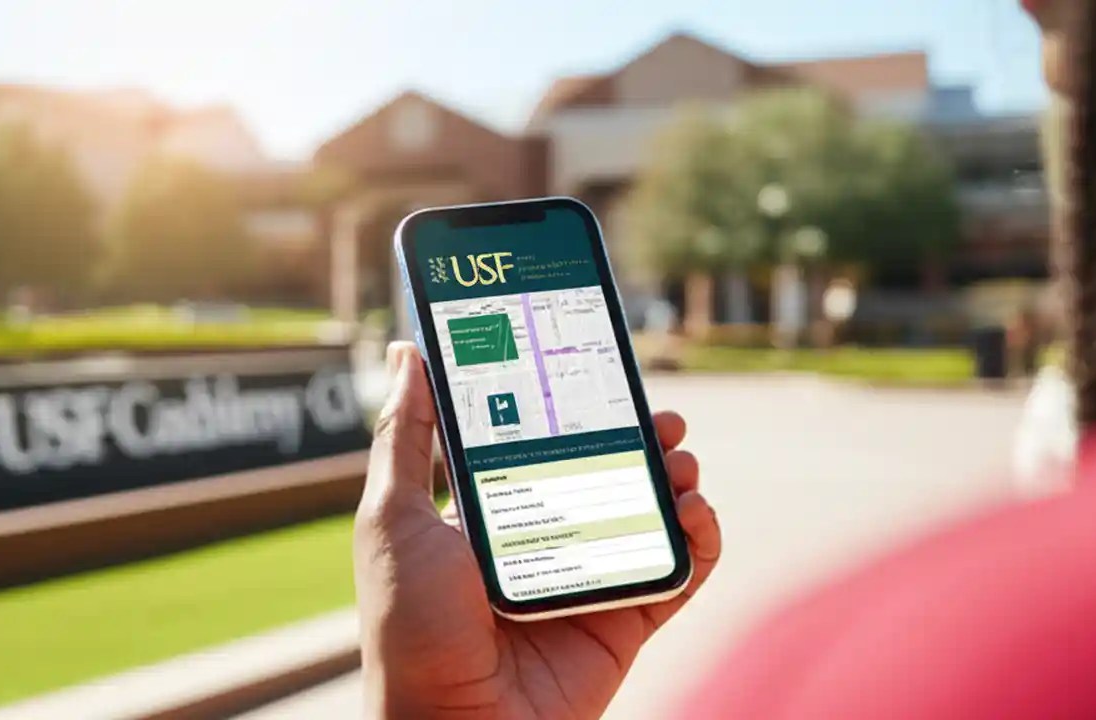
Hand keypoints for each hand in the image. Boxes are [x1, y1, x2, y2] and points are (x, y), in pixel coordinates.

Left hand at [354, 342, 721, 719]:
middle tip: (658, 415)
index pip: (546, 443)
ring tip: (678, 460)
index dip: (579, 408)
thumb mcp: (393, 518)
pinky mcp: (625, 619)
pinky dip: (702, 538)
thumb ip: (405, 437)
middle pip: (610, 471)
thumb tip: (406, 352)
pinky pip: (679, 572)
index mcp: (496, 510)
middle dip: (641, 436)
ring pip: (652, 513)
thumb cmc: (409, 625)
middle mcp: (548, 538)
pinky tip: (696, 511)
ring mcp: (590, 578)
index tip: (600, 371)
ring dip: (676, 477)